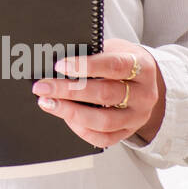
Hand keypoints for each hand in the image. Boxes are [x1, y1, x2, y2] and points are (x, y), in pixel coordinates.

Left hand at [30, 38, 163, 148]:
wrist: (144, 80)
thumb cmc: (122, 61)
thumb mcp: (113, 50)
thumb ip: (91, 55)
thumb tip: (58, 65)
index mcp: (142, 67)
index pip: (114, 66)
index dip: (85, 66)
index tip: (60, 66)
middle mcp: (143, 94)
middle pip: (105, 95)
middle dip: (69, 91)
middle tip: (43, 87)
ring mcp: (137, 116)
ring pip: (103, 120)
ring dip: (70, 112)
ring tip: (48, 103)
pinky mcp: (129, 132)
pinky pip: (104, 138)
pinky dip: (81, 129)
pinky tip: (65, 117)